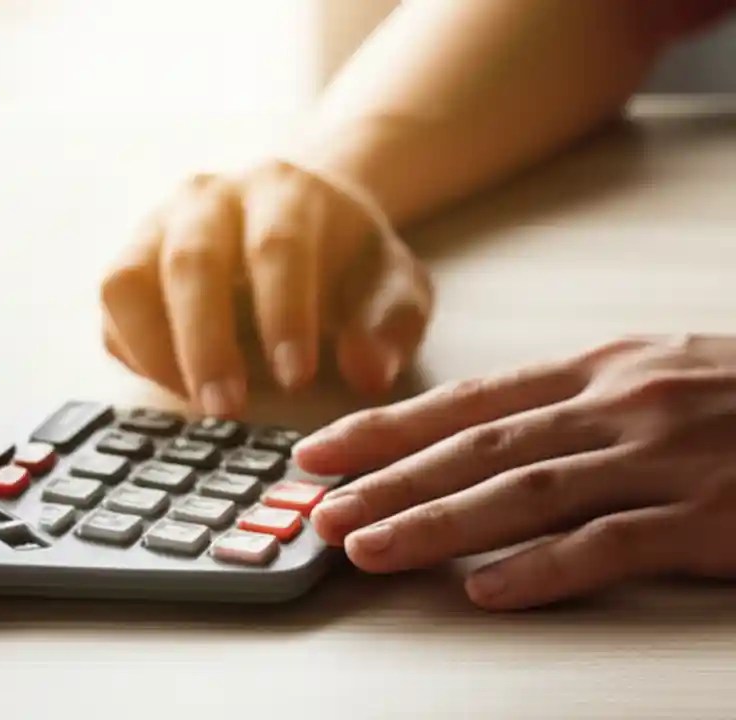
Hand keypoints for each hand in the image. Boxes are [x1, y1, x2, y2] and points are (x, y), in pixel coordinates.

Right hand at [100, 160, 432, 415]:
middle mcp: (209, 196)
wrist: (297, 214)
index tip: (298, 381)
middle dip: (206, 342)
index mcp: (284, 189)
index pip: (277, 245)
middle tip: (225, 409)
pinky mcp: (129, 258)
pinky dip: (135, 353)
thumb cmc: (345, 261)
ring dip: (155, 350)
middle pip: (191, 260)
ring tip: (193, 404)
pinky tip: (178, 387)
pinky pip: (113, 308)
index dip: (283, 315)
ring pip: (130, 280)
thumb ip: (389, 326)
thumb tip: (367, 375)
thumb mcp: (391, 286)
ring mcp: (158, 224)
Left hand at [294, 335, 735, 609]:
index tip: (318, 449)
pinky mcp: (715, 517)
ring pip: (527, 492)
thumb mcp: (659, 376)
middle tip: (317, 509)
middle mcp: (621, 405)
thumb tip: (477, 439)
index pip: (468, 401)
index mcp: (602, 369)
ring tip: (369, 546)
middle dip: (388, 478)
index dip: (385, 427)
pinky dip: (545, 569)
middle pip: (479, 446)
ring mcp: (667, 459)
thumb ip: (575, 403)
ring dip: (438, 522)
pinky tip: (488, 591)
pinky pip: (614, 545)